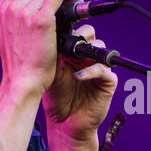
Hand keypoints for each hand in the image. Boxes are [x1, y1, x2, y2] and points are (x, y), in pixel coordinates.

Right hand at [0, 0, 84, 100]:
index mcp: (0, 12)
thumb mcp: (5, 39)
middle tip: (66, 2)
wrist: (21, 82)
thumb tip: (25, 13)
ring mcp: (24, 12)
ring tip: (73, 3)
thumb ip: (11, 22)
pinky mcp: (41, 20)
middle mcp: (10, 8)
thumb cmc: (18, 66)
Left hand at [42, 0, 116, 146]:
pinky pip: (104, 70)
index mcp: (73, 52)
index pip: (74, 30)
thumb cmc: (55, 99)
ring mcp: (98, 68)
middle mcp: (87, 57)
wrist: (64, 123)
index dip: (67, 27)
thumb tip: (43, 30)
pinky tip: (77, 76)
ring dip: (84, 51)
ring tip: (70, 59)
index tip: (56, 28)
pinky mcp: (108, 82)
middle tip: (65, 43)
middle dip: (78, 35)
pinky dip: (90, 71)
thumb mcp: (48, 71)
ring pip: (99, 47)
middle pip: (89, 33)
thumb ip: (50, 52)